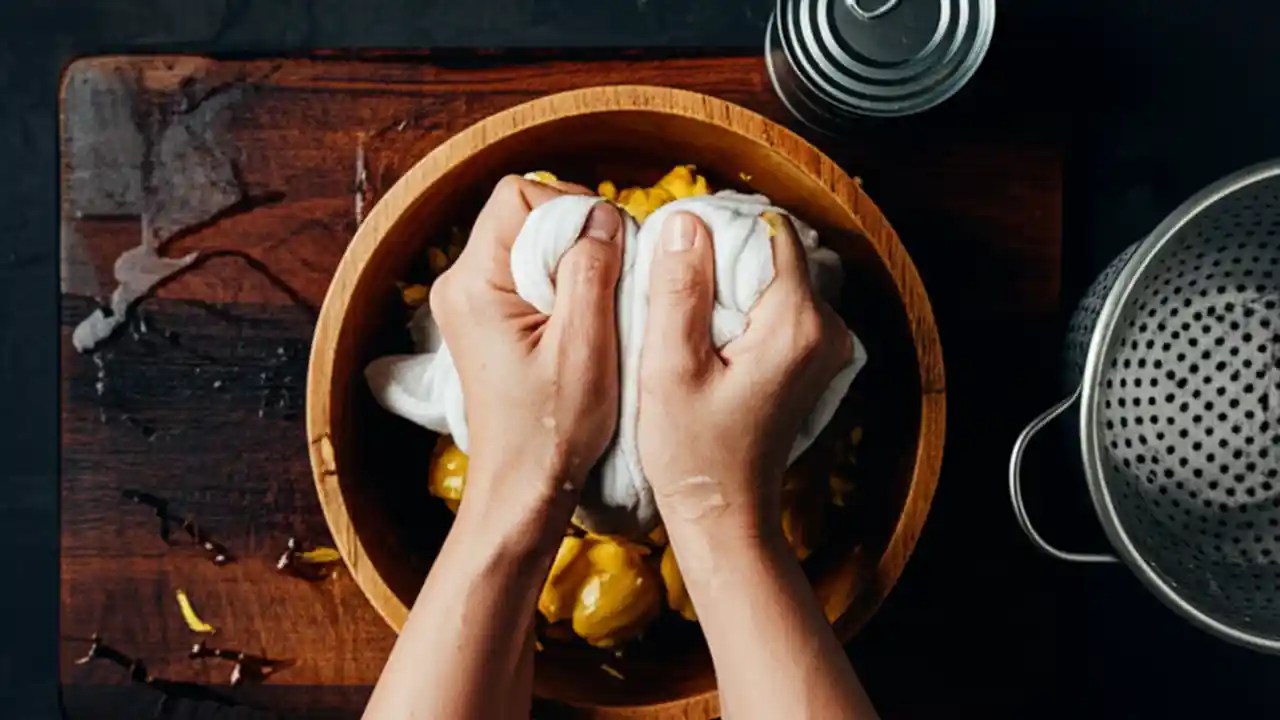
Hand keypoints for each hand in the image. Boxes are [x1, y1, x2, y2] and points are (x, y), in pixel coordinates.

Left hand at [429, 175, 624, 535]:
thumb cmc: (554, 428)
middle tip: (608, 279)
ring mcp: (469, 303)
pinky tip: (581, 323)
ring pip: (528, 244)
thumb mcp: (586, 346)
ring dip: (570, 262)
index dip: (569, 208)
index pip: (519, 195)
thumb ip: (591, 270)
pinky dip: (560, 285)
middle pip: (522, 215)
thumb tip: (604, 214)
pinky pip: (526, 274)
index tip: (606, 248)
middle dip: (573, 235)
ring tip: (595, 307)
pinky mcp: (485, 321)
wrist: (523, 487)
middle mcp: (460, 284)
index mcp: (475, 284)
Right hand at [636, 211, 851, 542]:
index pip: (767, 231)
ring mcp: (829, 345)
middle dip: (724, 257)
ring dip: (732, 283)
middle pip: (775, 251)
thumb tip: (686, 220)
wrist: (727, 514)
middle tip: (674, 288)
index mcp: (797, 322)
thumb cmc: (693, 453)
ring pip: (776, 276)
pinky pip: (781, 305)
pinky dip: (746, 307)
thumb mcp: (670, 369)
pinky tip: (710, 337)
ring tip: (687, 315)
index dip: (717, 232)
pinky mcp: (817, 358)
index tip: (676, 258)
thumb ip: (679, 290)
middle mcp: (827, 327)